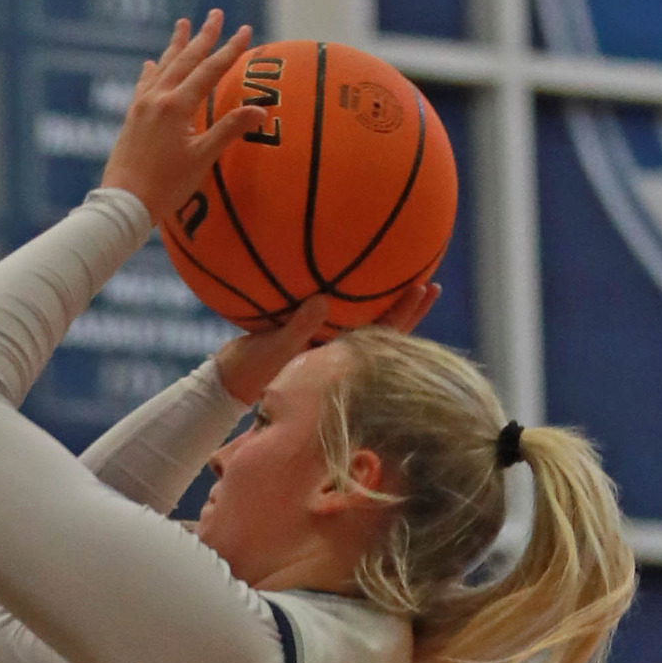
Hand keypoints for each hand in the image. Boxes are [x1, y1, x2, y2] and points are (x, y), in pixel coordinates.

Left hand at [99, 10, 266, 221]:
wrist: (124, 202)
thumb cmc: (166, 186)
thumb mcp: (202, 159)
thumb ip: (229, 130)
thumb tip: (261, 110)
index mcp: (177, 106)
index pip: (209, 71)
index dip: (230, 50)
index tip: (246, 31)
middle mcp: (158, 99)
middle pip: (185, 60)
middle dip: (203, 36)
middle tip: (216, 14)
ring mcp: (141, 106)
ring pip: (163, 67)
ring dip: (175, 45)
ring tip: (184, 24)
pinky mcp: (132, 118)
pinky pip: (144, 84)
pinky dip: (151, 71)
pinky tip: (151, 63)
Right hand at [209, 282, 439, 404]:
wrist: (229, 380)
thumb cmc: (251, 368)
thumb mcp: (275, 348)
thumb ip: (299, 327)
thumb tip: (323, 300)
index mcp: (341, 357)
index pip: (383, 333)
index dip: (406, 311)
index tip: (425, 288)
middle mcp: (343, 353)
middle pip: (386, 330)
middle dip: (410, 308)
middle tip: (432, 285)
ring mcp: (330, 347)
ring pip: (368, 325)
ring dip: (390, 305)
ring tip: (411, 281)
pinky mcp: (315, 341)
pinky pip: (344, 319)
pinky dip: (357, 302)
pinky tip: (359, 284)